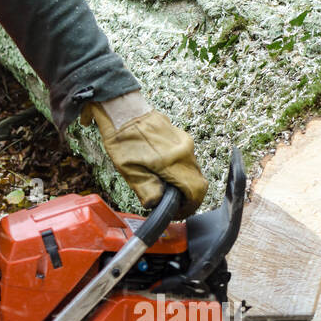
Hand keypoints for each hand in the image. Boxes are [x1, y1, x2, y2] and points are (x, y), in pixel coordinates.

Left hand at [82, 91, 207, 217]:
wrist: (122, 109)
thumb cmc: (122, 138)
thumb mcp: (128, 170)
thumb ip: (146, 190)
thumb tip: (158, 204)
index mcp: (173, 161)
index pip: (195, 191)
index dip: (190, 206)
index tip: (178, 211)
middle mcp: (185, 151)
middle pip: (198, 182)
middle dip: (188, 197)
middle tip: (172, 203)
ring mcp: (185, 142)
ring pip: (194, 171)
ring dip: (185, 183)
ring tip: (166, 187)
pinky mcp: (182, 137)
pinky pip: (188, 159)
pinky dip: (182, 170)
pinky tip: (165, 171)